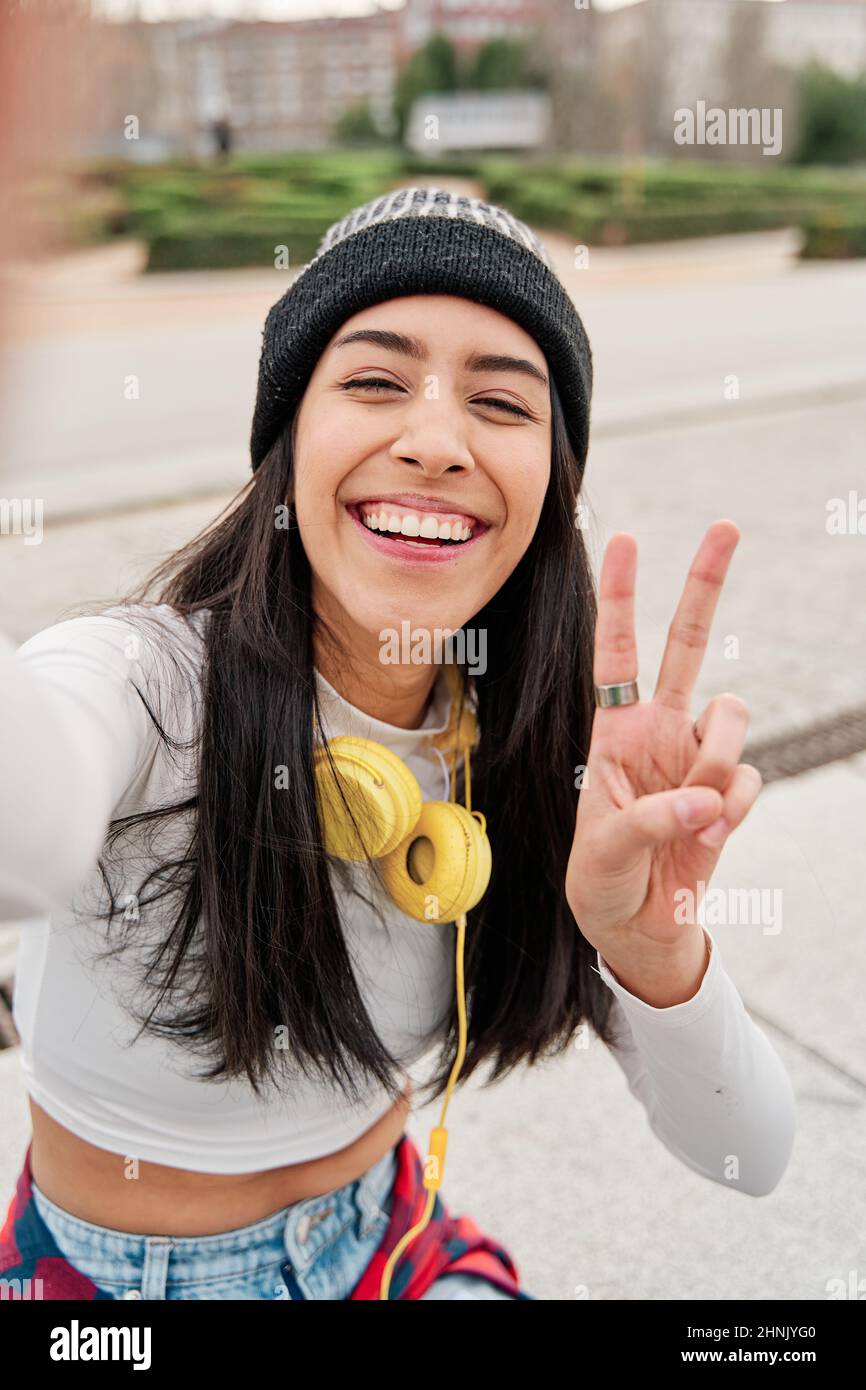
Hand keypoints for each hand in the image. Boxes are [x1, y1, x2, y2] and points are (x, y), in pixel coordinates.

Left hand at [565, 520, 762, 997]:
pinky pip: (748, 777)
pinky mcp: (731, 791)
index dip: (620, 597)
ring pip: (732, 715)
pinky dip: (733, 806)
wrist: (639, 926)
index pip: (615, 651)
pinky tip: (710, 834)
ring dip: (717, 758)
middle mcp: (659, 730)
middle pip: (687, 643)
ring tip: (693, 809)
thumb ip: (655, 819)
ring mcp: (698, 757)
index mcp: (613, 731)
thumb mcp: (604, 850)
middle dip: (705, 584)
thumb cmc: (603, 880)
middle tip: (727, 526)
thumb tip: (712, 797)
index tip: (623, 538)